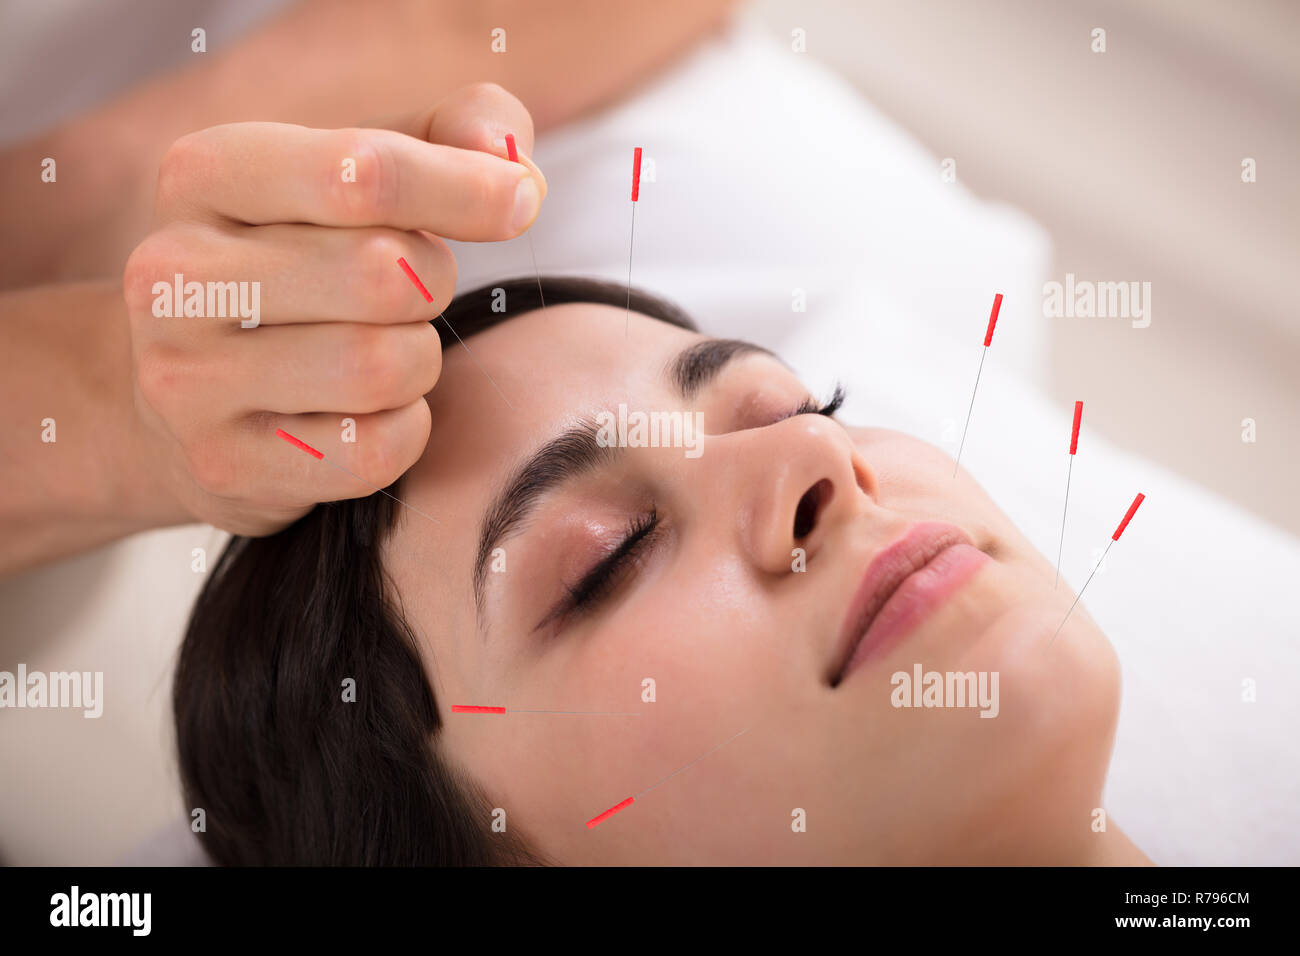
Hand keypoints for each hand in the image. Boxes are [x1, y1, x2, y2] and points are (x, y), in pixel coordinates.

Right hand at [122, 82, 545, 534]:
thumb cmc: (310, 260)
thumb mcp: (364, 172)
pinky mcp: (223, 463)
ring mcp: (186, 378)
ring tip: (388, 350)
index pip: (362, 172)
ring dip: (418, 361)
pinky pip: (372, 452)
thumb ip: (456, 134)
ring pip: (379, 367)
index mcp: (205, 173)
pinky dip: (403, 432)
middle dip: (432, 282)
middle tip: (415, 291)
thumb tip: (512, 167)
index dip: (467, 188)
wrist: (192, 392)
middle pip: (382, 273)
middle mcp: (173, 273)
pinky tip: (370, 413)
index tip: (519, 202)